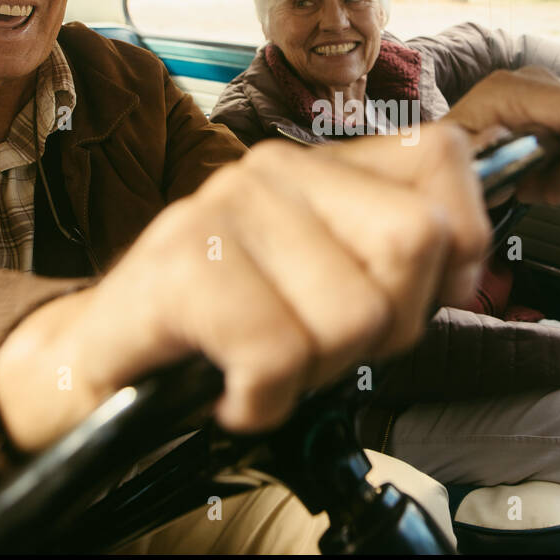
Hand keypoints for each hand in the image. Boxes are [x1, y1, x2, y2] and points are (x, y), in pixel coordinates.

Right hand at [0, 124, 489, 450]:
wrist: (94, 366)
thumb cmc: (222, 334)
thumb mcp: (326, 290)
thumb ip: (396, 265)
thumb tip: (465, 268)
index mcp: (319, 169)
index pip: (441, 159)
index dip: (458, 243)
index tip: (417, 298)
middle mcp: (274, 170)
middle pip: (414, 241)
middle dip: (384, 325)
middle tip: (317, 346)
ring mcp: (224, 208)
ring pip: (353, 313)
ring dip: (313, 371)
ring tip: (260, 364)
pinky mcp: (179, 264)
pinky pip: (276, 354)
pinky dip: (260, 400)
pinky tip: (228, 390)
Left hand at [445, 67, 559, 205]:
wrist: (447, 143)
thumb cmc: (450, 151)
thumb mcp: (454, 158)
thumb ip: (479, 156)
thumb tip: (512, 153)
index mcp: (514, 89)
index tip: (554, 191)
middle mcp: (543, 85)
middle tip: (542, 190)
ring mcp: (559, 97)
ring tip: (543, 183)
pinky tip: (548, 175)